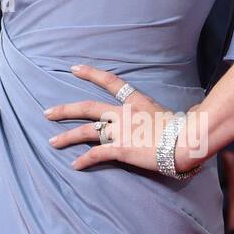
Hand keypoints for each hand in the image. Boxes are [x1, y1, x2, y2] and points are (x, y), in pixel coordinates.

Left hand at [45, 64, 208, 174]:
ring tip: (52, 142)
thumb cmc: (186, 129)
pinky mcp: (120, 149)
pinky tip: (74, 165)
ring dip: (67, 137)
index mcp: (136, 101)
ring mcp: (120, 131)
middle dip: (65, 110)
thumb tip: (182, 114)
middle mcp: (123, 113)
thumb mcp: (172, 114)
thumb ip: (165, 114)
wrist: (186, 140)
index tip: (74, 68)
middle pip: (87, 107)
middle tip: (47, 113)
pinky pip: (96, 154)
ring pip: (86, 131)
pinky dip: (84, 160)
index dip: (90, 74)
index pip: (110, 82)